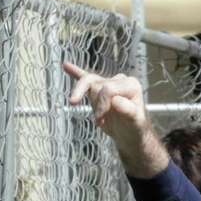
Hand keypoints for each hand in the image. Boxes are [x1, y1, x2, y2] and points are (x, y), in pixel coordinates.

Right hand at [63, 62, 168, 177]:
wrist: (130, 135)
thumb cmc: (134, 129)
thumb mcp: (135, 122)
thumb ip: (128, 111)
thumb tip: (116, 101)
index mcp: (131, 84)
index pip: (108, 89)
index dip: (102, 105)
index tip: (102, 120)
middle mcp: (120, 80)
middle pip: (96, 86)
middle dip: (96, 105)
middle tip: (101, 120)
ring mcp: (108, 82)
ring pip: (87, 83)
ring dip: (86, 99)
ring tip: (92, 113)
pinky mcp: (99, 87)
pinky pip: (85, 77)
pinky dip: (75, 72)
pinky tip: (66, 66)